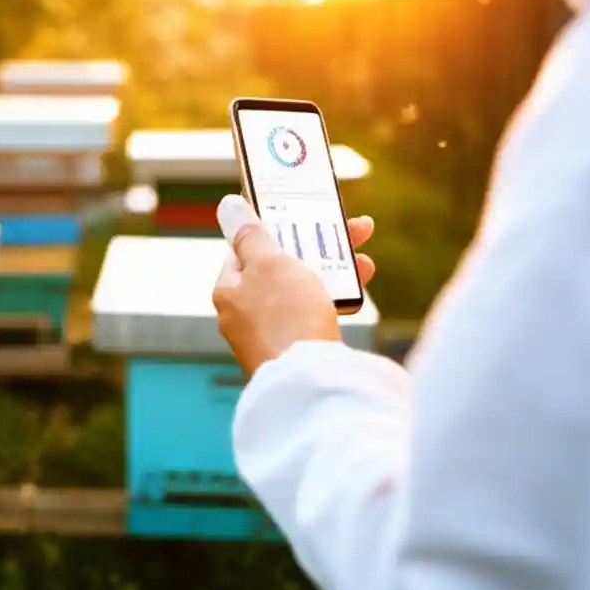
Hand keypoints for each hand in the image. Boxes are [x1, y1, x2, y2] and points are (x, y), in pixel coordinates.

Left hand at [211, 195, 375, 375]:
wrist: (310, 383)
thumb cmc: (285, 318)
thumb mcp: (268, 263)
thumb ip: (251, 235)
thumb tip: (227, 206)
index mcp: (228, 291)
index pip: (246, 249)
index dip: (276, 228)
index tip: (303, 216)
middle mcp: (243, 316)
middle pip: (279, 269)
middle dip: (316, 248)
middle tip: (349, 232)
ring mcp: (268, 337)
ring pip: (300, 293)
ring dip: (332, 272)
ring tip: (363, 261)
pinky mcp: (293, 354)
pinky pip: (312, 318)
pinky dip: (332, 301)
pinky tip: (355, 293)